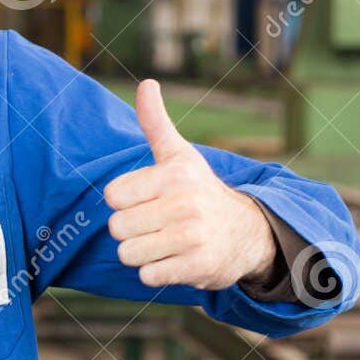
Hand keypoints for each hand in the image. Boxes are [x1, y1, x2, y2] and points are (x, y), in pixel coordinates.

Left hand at [102, 79, 278, 290]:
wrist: (247, 232)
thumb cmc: (200, 191)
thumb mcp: (179, 155)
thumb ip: (156, 123)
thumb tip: (147, 84)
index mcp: (174, 175)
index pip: (112, 196)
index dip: (124, 201)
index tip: (147, 199)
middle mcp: (185, 204)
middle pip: (117, 228)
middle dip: (131, 230)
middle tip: (157, 224)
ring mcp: (192, 237)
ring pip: (128, 254)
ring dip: (141, 253)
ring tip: (165, 242)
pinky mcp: (198, 267)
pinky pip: (148, 276)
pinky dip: (156, 272)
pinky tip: (175, 259)